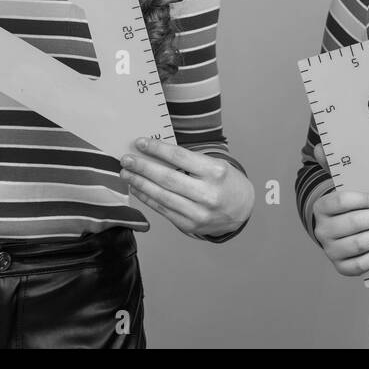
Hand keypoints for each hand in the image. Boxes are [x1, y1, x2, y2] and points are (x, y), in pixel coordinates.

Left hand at [120, 138, 252, 237]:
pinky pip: (163, 210)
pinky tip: (138, 189)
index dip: (157, 149)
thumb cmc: (226, 182)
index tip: (140, 143)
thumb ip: (189, 161)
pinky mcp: (190, 226)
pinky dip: (147, 198)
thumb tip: (153, 154)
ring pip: (162, 196)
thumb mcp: (215, 165)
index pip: (180, 157)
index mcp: (216, 172)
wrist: (242, 210)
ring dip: (140, 184)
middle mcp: (208, 194)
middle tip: (126, 159)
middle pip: (167, 178)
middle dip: (143, 167)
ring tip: (127, 174)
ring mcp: (199, 213)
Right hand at [311, 189, 368, 276]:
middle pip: (353, 223)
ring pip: (359, 244)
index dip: (365, 200)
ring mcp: (330, 250)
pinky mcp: (340, 266)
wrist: (334, 232)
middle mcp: (323, 230)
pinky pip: (361, 264)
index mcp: (321, 208)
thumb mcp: (349, 201)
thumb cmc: (346, 213)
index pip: (342, 201)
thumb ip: (364, 200)